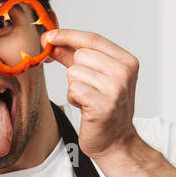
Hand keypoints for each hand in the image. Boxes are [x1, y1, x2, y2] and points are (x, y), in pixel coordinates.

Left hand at [45, 28, 142, 158]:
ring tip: (88, 99)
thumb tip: (52, 41)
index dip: (68, 35)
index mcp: (127, 61)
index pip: (93, 39)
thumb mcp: (94, 77)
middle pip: (81, 55)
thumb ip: (73, 57)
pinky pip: (74, 90)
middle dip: (76, 71)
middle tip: (88, 88)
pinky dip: (74, 99)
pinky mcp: (103, 105)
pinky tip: (86, 108)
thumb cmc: (104, 108)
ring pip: (74, 73)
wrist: (115, 141)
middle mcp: (124, 72)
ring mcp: (115, 89)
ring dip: (75, 87)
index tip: (48, 36)